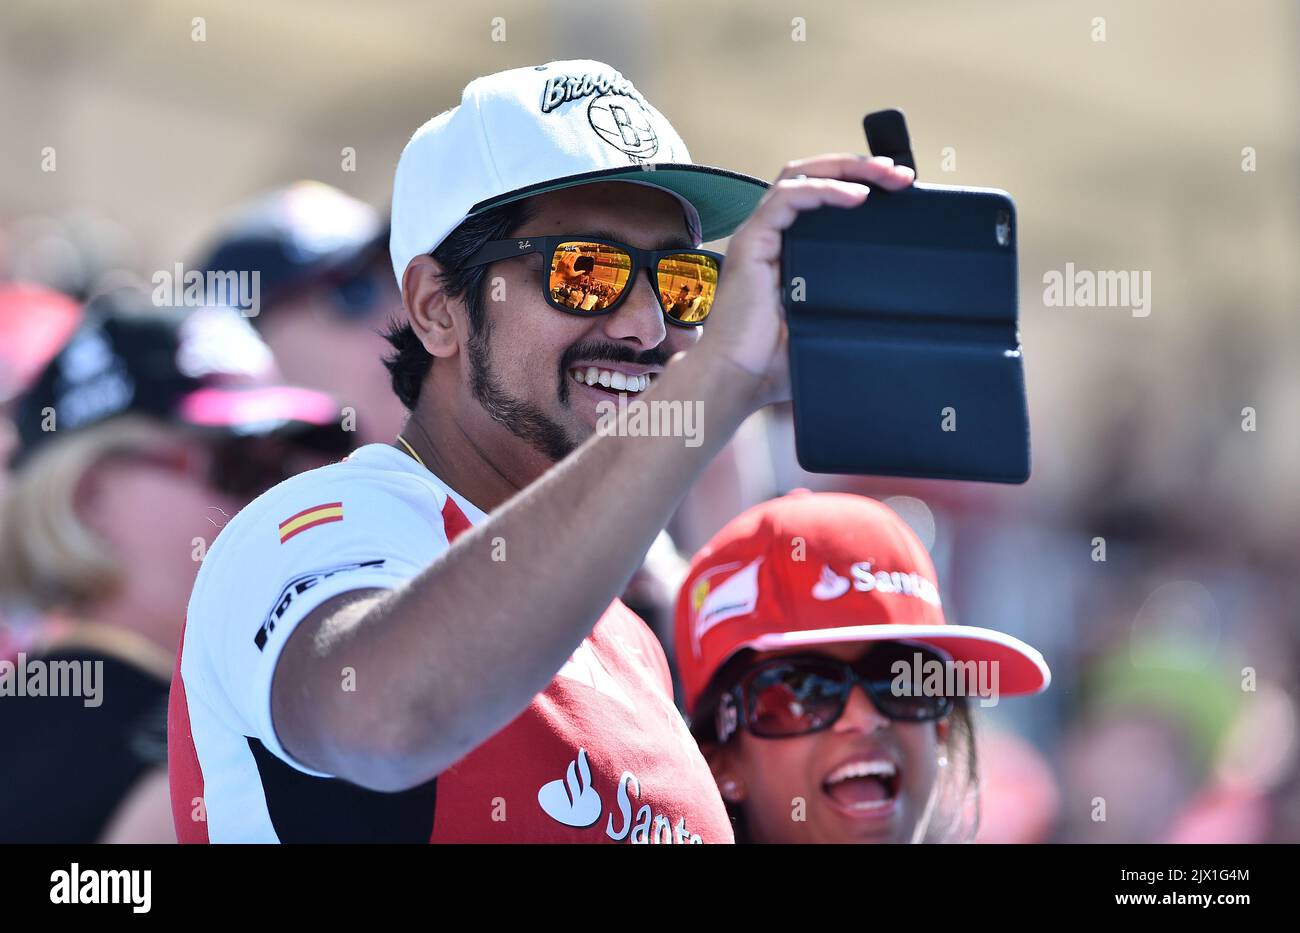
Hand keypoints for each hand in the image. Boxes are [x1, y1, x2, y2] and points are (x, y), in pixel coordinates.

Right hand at [694, 154, 915, 407]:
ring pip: (799, 175)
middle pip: (812, 176)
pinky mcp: (752, 241)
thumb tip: (897, 300)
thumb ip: (847, 302)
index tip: (898, 191)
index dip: (858, 184)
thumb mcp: (824, 322)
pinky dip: (823, 191)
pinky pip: (787, 197)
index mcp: (785, 249)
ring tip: (884, 174)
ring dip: (844, 169)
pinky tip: (855, 197)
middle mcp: (770, 235)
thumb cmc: (773, 361)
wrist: (739, 379)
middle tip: (900, 174)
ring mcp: (759, 235)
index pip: (819, 197)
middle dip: (858, 167)